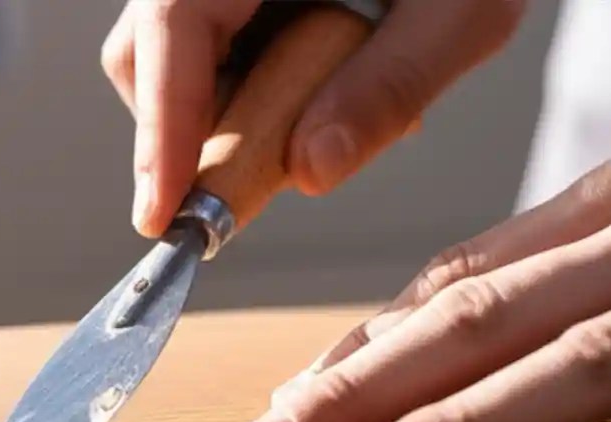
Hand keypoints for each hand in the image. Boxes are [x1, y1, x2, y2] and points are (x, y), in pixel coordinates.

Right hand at [102, 0, 524, 236]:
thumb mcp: (459, 11)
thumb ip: (388, 86)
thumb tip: (310, 174)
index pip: (172, 23)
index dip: (162, 125)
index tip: (164, 213)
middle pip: (150, 48)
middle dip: (194, 130)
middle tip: (280, 169)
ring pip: (175, 56)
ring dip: (238, 113)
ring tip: (337, 110)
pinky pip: (215, 48)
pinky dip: (257, 90)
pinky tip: (331, 84)